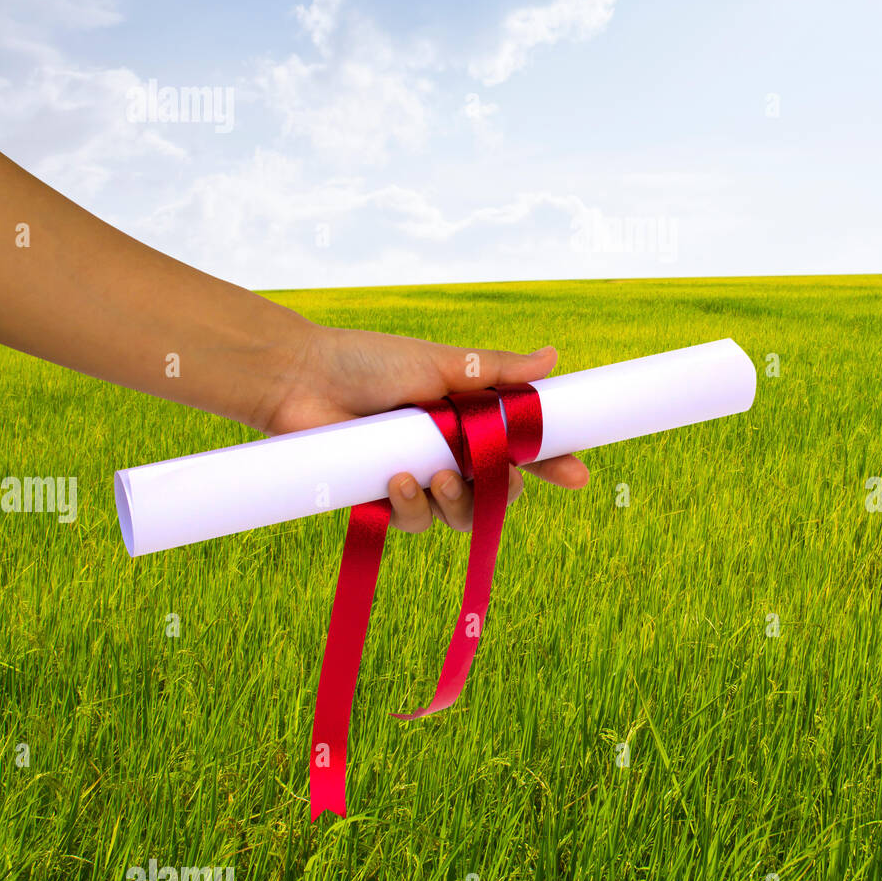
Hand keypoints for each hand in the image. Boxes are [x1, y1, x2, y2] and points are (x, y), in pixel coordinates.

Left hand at [262, 324, 588, 533]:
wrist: (302, 380)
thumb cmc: (369, 362)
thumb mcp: (441, 363)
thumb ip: (497, 371)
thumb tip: (553, 359)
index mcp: (469, 419)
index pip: (522, 448)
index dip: (552, 462)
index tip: (578, 473)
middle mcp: (449, 453)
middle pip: (499, 493)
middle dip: (504, 493)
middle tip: (496, 477)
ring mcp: (417, 479)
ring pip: (459, 515)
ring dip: (457, 502)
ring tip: (437, 475)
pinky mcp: (381, 501)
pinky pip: (413, 521)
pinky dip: (410, 505)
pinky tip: (395, 480)